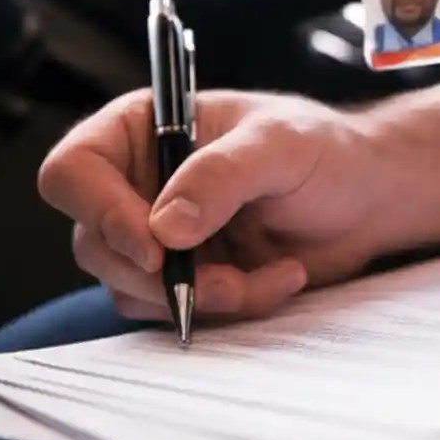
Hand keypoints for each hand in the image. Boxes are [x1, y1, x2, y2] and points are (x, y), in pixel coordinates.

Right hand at [37, 89, 382, 321]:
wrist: (366, 198)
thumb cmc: (324, 150)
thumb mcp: (280, 145)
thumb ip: (222, 176)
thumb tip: (163, 227)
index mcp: (143, 129)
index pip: (73, 170)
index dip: (97, 211)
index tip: (151, 245)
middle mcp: (136, 182)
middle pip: (92, 242)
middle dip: (158, 274)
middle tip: (221, 278)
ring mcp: (156, 235)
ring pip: (131, 288)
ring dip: (199, 295)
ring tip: (263, 274)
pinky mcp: (184, 277)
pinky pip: (176, 311)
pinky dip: (227, 307)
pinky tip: (278, 278)